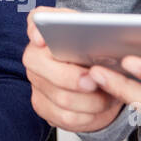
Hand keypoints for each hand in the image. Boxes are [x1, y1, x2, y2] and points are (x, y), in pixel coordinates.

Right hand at [23, 6, 124, 133]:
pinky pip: (66, 116)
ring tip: (107, 95)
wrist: (98, 78)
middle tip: (94, 81)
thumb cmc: (94, 51)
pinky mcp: (42, 106)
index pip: (35, 23)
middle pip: (44, 67)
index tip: (42, 40)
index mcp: (45, 32)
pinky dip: (88, 116)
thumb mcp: (94, 31)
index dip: (36, 31)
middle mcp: (33, 56)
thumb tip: (88, 34)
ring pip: (62, 97)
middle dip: (72, 78)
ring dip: (92, 101)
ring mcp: (36, 82)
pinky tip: (98, 109)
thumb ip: (87, 25)